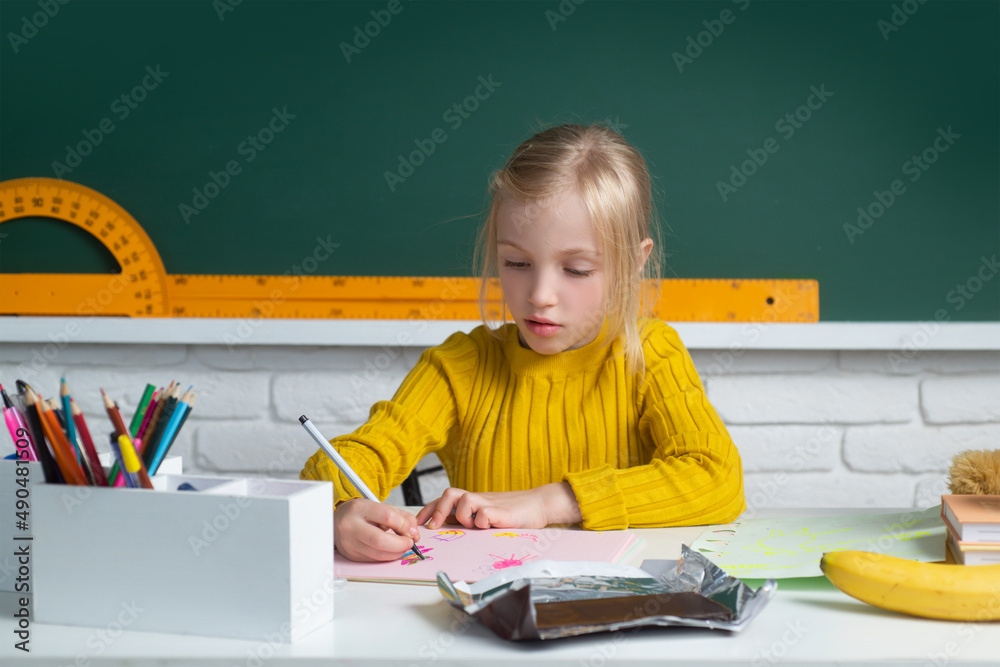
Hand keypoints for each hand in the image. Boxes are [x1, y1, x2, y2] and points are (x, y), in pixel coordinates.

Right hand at [333, 498, 422, 561]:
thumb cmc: (360, 513)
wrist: (337, 520)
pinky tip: (391, 551)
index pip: (387, 517)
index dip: (404, 525)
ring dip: (396, 553)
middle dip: (401, 544)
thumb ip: (399, 516)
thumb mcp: (379, 507)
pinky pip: (374, 560)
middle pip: (380, 540)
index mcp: (359, 509)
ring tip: (402, 547)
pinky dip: (387, 557)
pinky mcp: (351, 555)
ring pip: (378, 554)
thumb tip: (413, 531)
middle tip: (410, 542)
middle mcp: (351, 526)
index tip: (412, 530)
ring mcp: (349, 543)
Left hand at [415, 483, 581, 529]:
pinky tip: (489, 526)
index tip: (417, 523)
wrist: (538, 505)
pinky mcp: (501, 511)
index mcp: (471, 502)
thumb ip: (465, 520)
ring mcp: (489, 503)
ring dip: (462, 515)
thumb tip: (441, 527)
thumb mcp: (483, 518)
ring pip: (464, 500)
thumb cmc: (510, 514)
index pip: (443, 500)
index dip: (428, 510)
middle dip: (438, 510)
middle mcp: (477, 499)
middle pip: (450, 493)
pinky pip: (484, 513)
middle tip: (434, 527)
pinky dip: (482, 521)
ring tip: (472, 526)